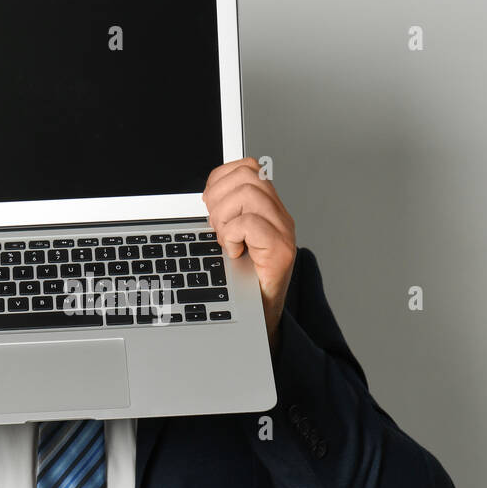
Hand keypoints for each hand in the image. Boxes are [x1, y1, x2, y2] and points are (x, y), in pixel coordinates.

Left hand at [202, 158, 296, 348]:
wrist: (256, 320)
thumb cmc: (240, 283)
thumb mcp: (226, 240)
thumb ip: (222, 215)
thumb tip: (202, 199)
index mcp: (266, 208)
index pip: (247, 166)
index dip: (220, 178)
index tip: (208, 203)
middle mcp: (279, 215)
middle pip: (249, 174)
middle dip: (220, 197)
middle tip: (216, 226)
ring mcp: (283, 232)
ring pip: (250, 193)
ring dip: (225, 217)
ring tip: (225, 240)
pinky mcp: (282, 251)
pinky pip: (251, 223)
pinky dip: (233, 235)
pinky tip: (234, 252)